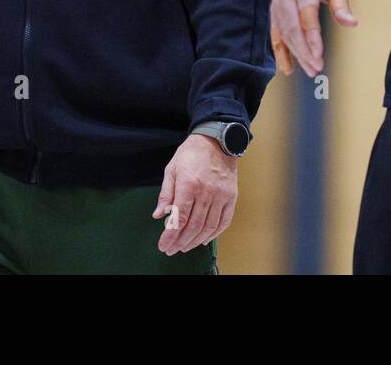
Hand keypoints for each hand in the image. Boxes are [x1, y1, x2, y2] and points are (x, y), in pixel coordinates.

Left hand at [152, 133, 236, 255]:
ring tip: (185, 247)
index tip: (163, 245)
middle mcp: (207, 192)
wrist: (217, 141)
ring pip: (209, 226)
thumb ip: (165, 193)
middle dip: (181, 242)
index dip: (170, 235)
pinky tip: (205, 239)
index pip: (179, 218)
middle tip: (172, 250)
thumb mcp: (172, 169)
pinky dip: (215, 234)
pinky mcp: (231, 196)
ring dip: (196, 241)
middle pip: (194, 225)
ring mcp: (221, 195)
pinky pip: (224, 221)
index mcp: (189, 184)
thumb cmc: (191, 154)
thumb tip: (158, 216)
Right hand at [269, 0, 357, 76]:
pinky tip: (288, 68)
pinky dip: (280, 51)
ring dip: (295, 54)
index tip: (319, 56)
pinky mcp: (274, 11)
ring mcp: (277, 4)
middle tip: (316, 69)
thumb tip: (351, 23)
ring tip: (310, 71)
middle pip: (292, 27)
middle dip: (303, 51)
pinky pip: (275, 34)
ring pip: (283, 33)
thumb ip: (342, 4)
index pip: (306, 15)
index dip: (312, 37)